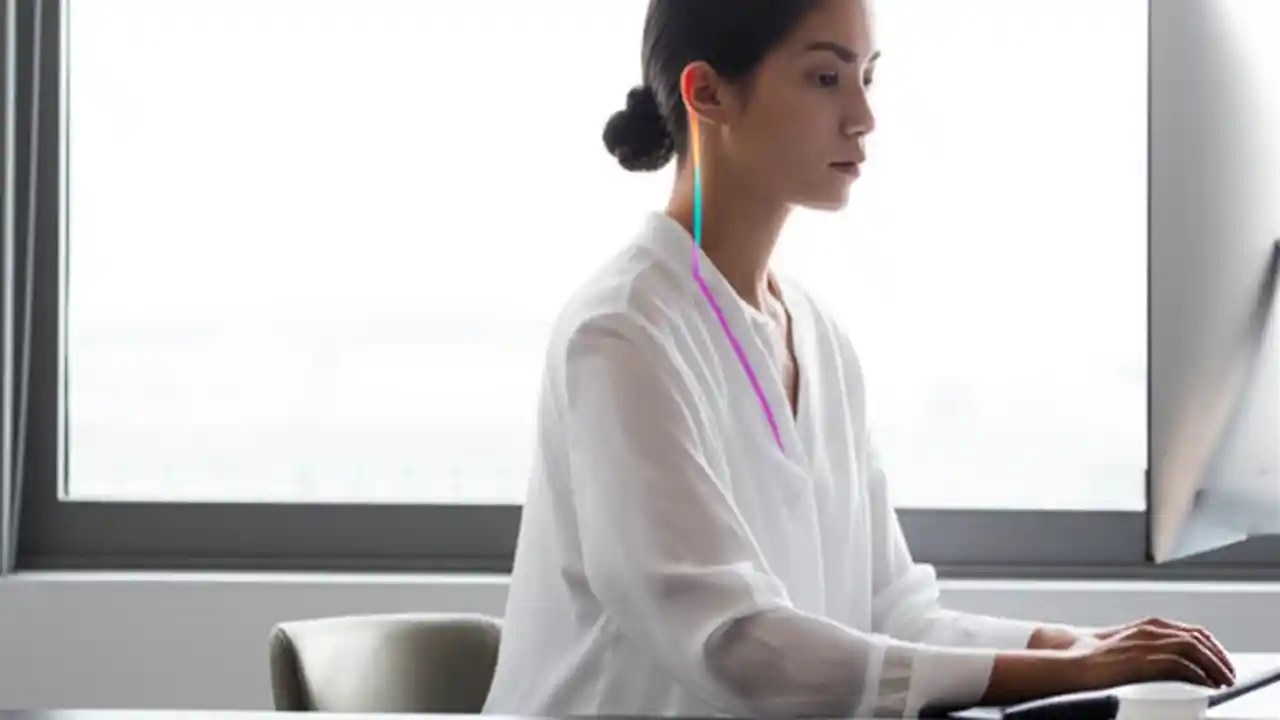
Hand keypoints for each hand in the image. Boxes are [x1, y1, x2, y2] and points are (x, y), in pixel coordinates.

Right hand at [1067, 618, 1236, 690]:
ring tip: (1223, 681)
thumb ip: (1147, 648)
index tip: (1221, 662)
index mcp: (1147, 625)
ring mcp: (1146, 643)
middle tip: (1228, 674)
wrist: (1071, 662)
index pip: (1192, 631)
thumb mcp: (1125, 647)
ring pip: (1194, 648)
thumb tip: (1168, 664)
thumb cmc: (1092, 658)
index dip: (1212, 647)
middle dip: (1218, 656)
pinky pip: (1180, 664)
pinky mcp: (1142, 660)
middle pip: (1198, 637)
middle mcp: (1150, 630)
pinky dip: (1198, 674)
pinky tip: (1205, 684)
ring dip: (1214, 665)